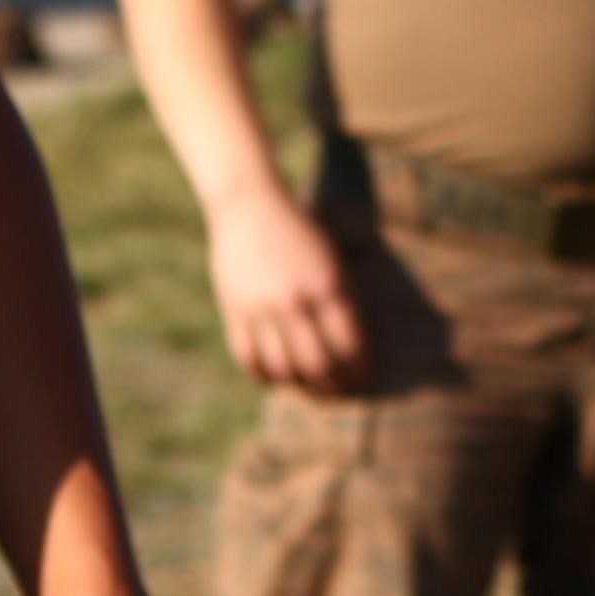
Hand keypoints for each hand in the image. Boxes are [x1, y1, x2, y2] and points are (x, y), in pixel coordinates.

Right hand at [206, 180, 364, 392]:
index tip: (361, 378)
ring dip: (299, 385)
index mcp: (327, 285)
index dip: (358, 368)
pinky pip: (248, 357)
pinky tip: (275, 380)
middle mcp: (295, 300)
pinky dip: (263, 375)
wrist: (250, 203)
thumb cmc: (301, 228)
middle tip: (339, 392)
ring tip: (309, 389)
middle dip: (333, 385)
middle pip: (318, 363)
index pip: (349, 343)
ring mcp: (261, 307)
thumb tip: (354, 341)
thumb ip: (343, 296)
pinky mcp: (233, 310)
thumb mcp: (333, 256)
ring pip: (282, 366)